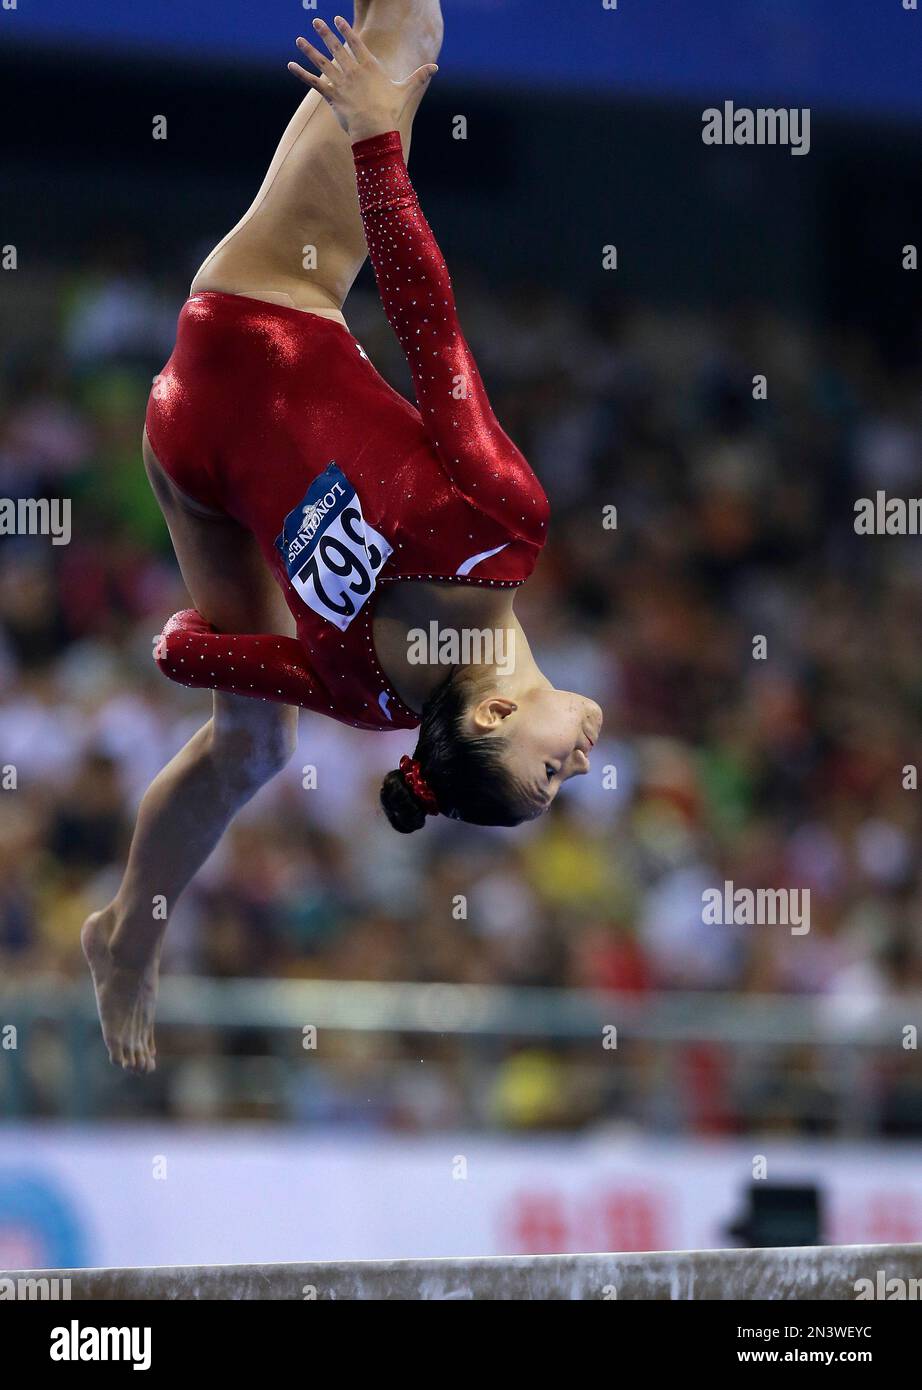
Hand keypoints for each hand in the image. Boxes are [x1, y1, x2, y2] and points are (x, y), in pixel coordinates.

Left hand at [288, 16, 437, 142]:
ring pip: (322, 62)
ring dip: (309, 50)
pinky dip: (301, 74)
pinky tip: (290, 65)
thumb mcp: (406, 91)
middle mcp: (352, 70)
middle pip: (336, 47)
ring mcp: (340, 82)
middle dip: (325, 33)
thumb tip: (436, 67)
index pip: (355, 42)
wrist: (375, 128)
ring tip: (299, 39)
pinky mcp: (331, 95)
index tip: (338, 19)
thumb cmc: (390, 111)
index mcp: (369, 66)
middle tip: (316, 21)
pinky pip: (313, 82)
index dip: (346, 30)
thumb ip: (419, 76)